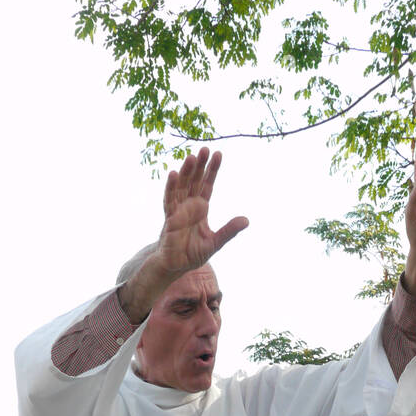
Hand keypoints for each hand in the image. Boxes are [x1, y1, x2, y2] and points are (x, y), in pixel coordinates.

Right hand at [153, 147, 248, 279]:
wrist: (176, 267)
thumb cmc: (192, 254)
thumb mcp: (215, 242)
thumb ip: (229, 231)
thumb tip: (246, 220)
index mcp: (200, 209)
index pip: (207, 185)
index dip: (212, 170)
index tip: (218, 154)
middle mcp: (189, 205)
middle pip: (194, 181)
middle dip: (200, 166)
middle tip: (205, 149)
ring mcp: (178, 210)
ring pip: (182, 186)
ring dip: (186, 172)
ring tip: (192, 157)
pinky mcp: (169, 218)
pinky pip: (169, 200)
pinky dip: (171, 187)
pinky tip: (174, 174)